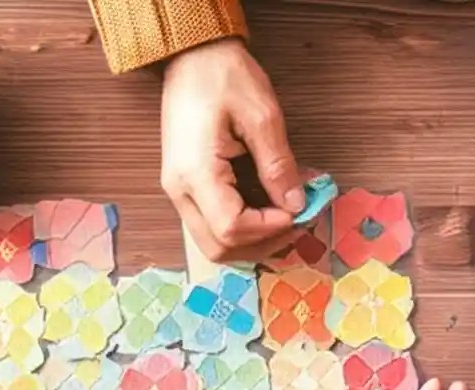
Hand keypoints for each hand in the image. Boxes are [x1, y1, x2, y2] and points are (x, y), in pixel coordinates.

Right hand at [161, 38, 303, 261]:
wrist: (191, 57)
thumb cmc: (222, 76)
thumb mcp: (261, 115)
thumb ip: (278, 165)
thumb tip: (296, 203)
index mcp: (195, 172)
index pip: (232, 228)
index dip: (269, 228)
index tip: (296, 211)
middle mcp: (179, 190)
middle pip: (218, 248)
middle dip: (260, 245)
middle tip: (295, 225)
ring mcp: (177, 191)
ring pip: (212, 243)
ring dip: (249, 242)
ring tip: (282, 221)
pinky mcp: (184, 186)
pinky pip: (209, 224)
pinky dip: (239, 228)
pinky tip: (264, 210)